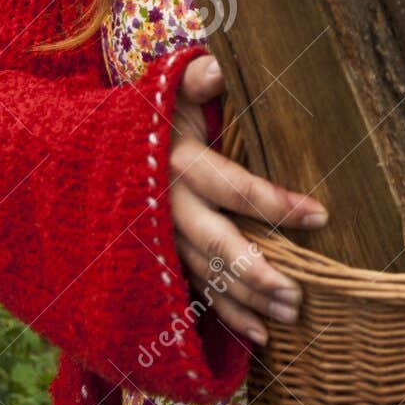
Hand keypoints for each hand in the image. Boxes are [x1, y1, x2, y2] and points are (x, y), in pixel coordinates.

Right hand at [169, 52, 327, 346]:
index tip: (320, 215)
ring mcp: (160, 240)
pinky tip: (259, 336)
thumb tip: (219, 68)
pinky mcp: (159, 260)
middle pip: (217, 245)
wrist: (84, 151)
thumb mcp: (167, 90)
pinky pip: (194, 293)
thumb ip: (195, 79)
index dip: (275, 202)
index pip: (233, 187)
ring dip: (248, 301)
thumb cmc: (148, 115)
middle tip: (299, 293)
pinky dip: (225, 316)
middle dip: (257, 271)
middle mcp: (167, 208)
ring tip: (291, 316)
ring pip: (208, 276)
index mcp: (178, 164)